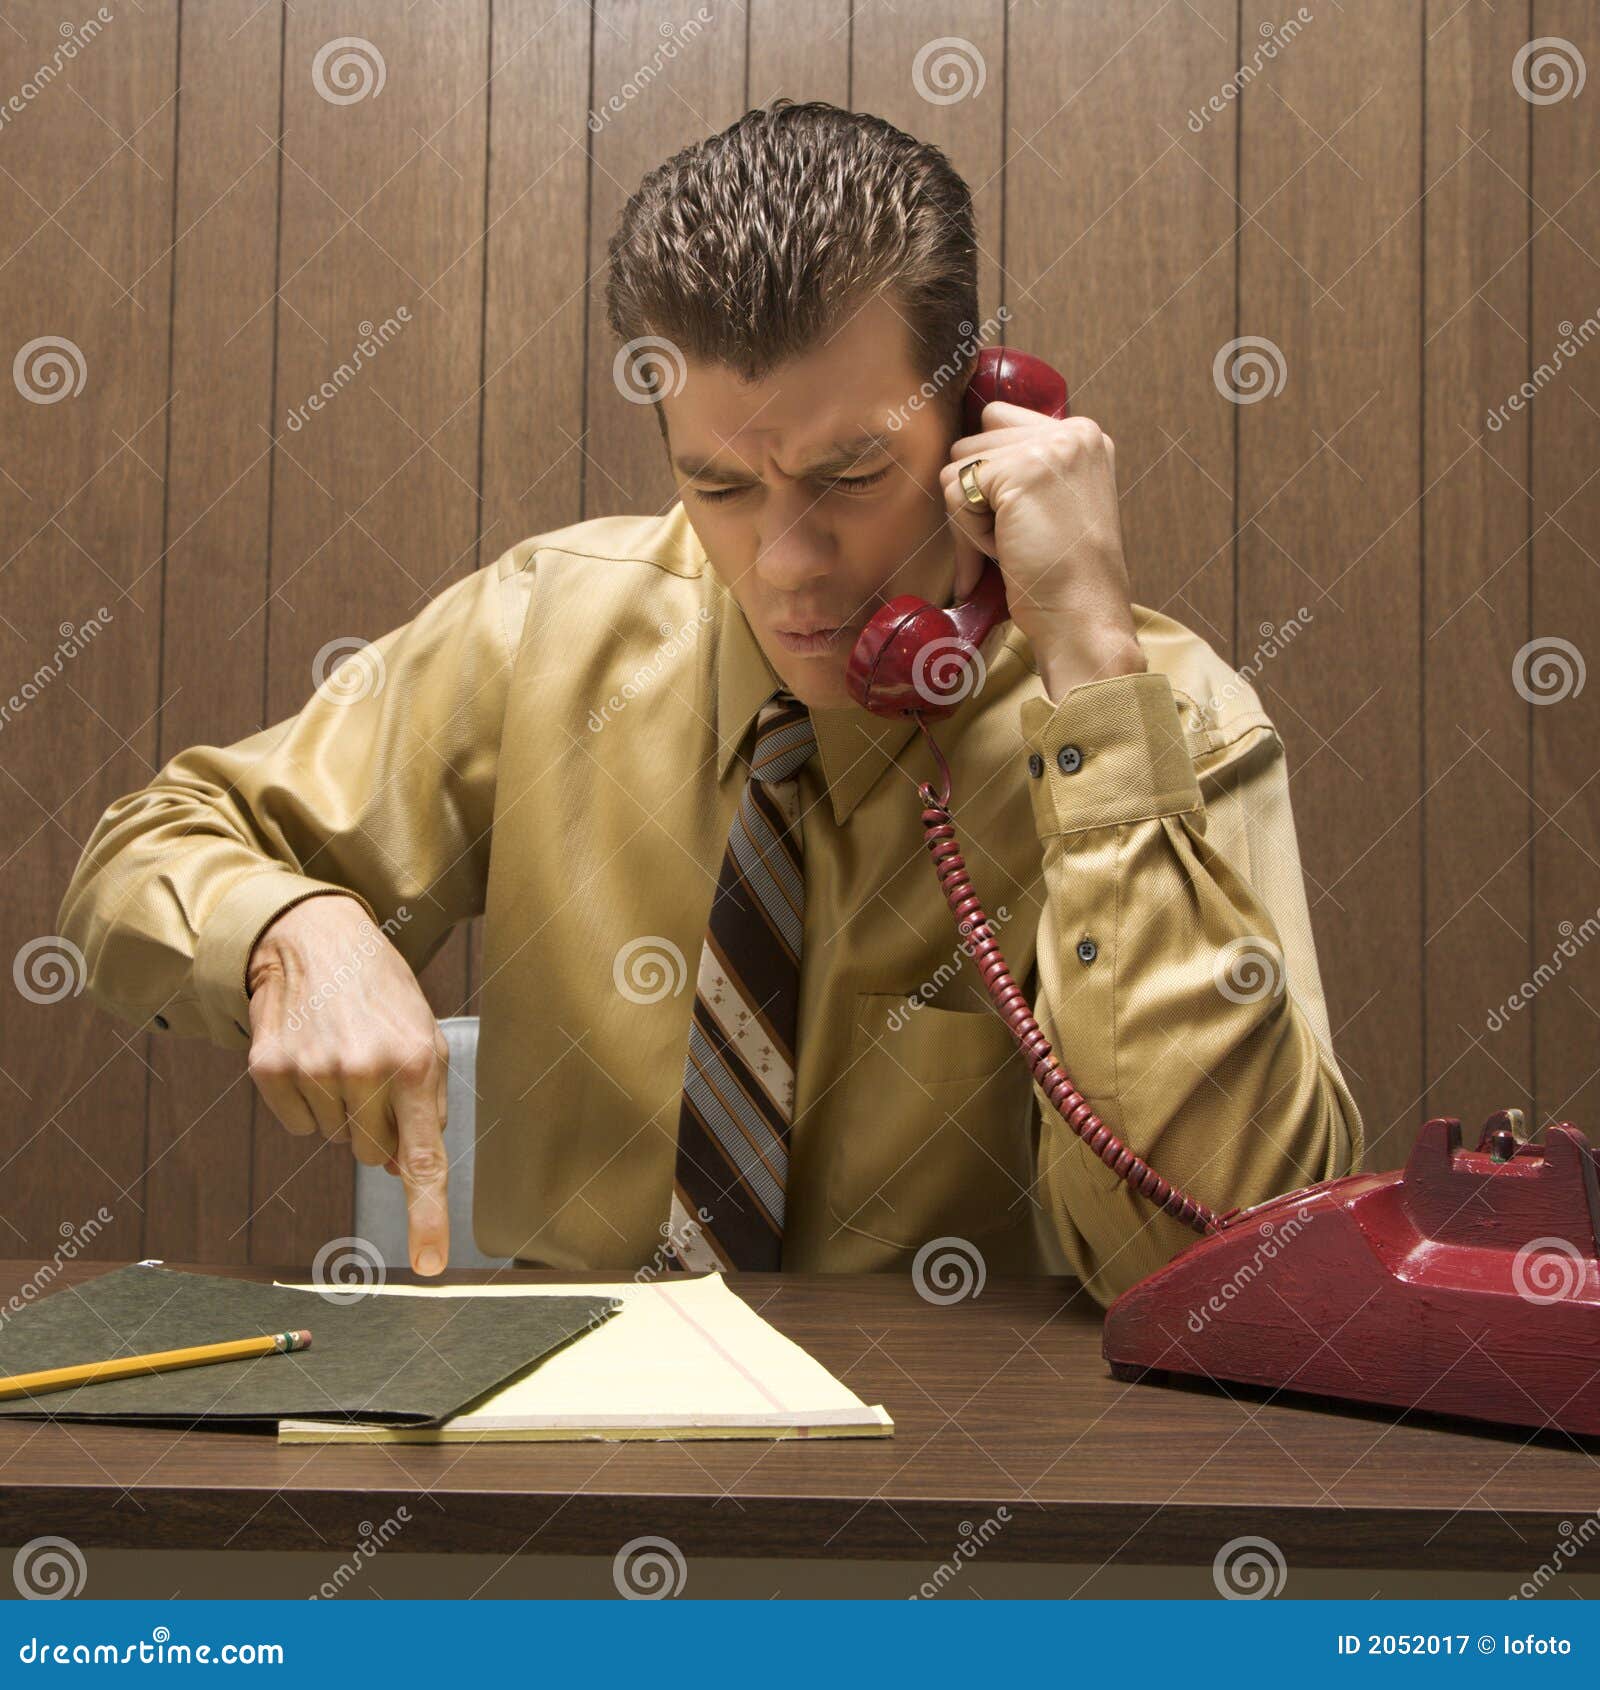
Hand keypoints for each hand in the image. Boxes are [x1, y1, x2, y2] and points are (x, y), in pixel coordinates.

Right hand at [244, 893, 449, 1276]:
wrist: (316, 937)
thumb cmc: (381, 992)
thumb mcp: (423, 1036)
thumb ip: (425, 1104)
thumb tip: (406, 1173)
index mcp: (414, 1063)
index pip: (424, 1159)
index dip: (428, 1217)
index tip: (431, 1264)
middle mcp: (364, 1070)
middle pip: (374, 1155)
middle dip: (379, 1127)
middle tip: (374, 1073)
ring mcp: (313, 1070)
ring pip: (334, 1140)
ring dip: (341, 1109)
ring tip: (342, 1051)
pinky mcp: (269, 1069)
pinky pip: (295, 1124)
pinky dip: (304, 1100)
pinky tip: (311, 1054)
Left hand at [940, 403, 1145, 700]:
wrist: (1084, 617)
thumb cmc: (1065, 578)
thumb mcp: (1055, 505)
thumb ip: (1023, 470)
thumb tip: (959, 463)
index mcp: (1084, 437)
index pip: (998, 422)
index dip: (990, 476)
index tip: (1017, 521)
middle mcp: (1072, 431)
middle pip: (974, 442)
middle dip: (978, 498)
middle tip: (1016, 540)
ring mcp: (1047, 447)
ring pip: (958, 466)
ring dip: (972, 517)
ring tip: (1015, 545)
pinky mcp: (1018, 472)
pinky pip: (954, 493)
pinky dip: (968, 534)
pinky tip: (1007, 552)